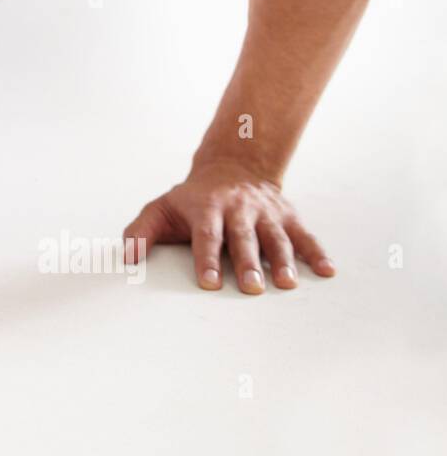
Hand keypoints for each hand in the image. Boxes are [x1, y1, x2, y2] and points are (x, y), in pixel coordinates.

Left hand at [122, 158, 335, 292]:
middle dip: (248, 263)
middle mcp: (238, 209)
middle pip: (243, 238)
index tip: (210, 283)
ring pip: (276, 237)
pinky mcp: (287, 216)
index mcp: (207, 208)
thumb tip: (128, 258)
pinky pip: (304, 235)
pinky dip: (317, 252)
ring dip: (283, 261)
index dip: (207, 259)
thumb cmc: (192, 198)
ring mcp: (265, 212)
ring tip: (287, 284)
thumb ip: (141, 232)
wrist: (232, 166)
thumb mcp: (161, 208)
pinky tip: (327, 271)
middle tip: (251, 289)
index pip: (207, 236)